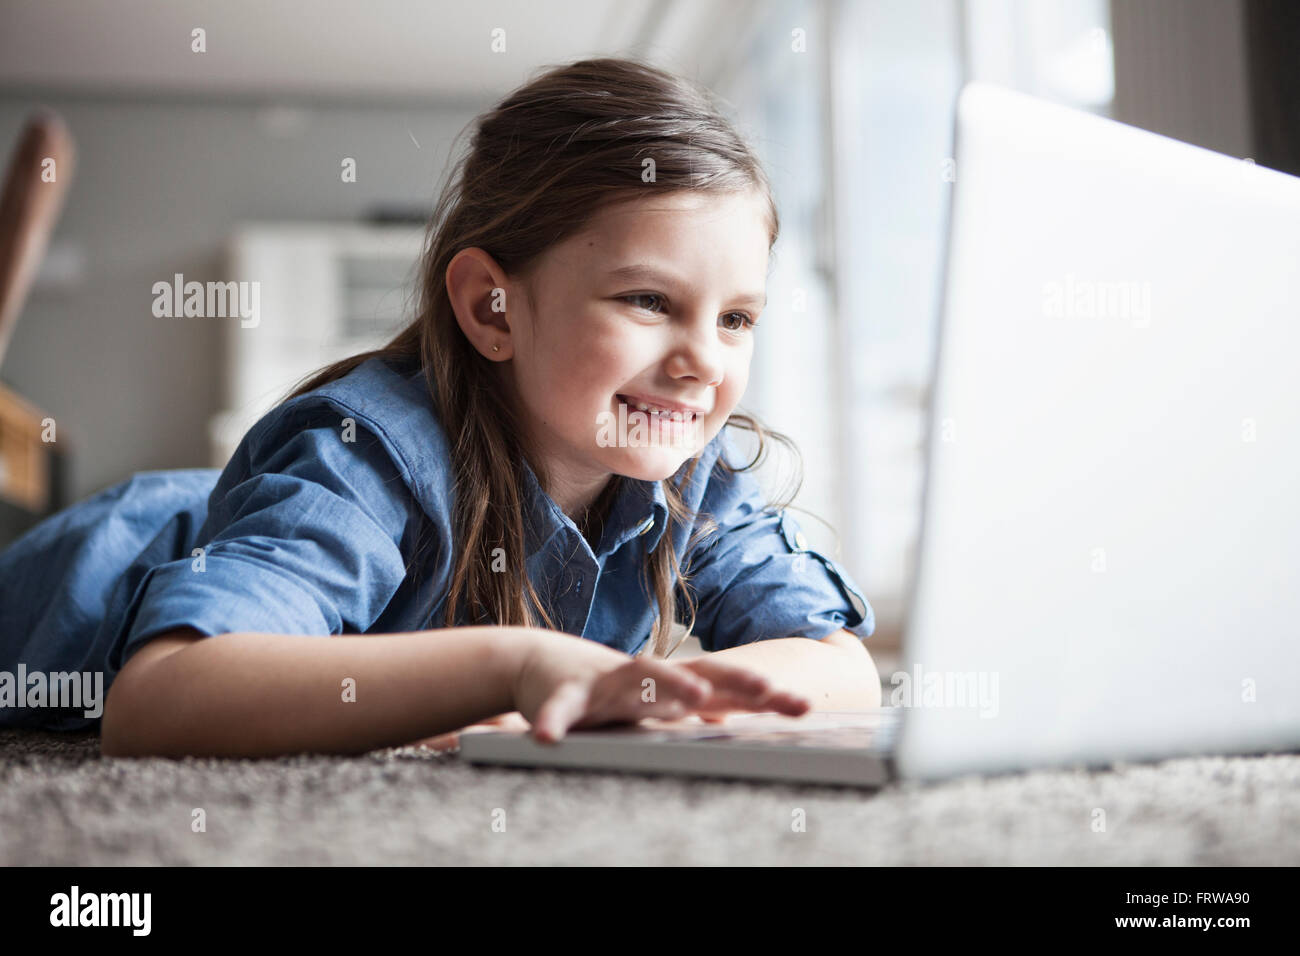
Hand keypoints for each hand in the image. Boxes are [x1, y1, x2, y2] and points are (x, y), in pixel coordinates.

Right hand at [511, 631, 810, 743]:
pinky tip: (546, 736)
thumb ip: (694, 709)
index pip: (727, 686)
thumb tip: (737, 716)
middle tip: (767, 689)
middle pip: (698, 672)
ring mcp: (608, 682)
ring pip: (642, 677)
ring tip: (693, 695)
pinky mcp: (566, 693)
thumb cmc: (608, 687)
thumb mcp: (655, 701)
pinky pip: (560, 708)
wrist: (543, 661)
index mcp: (671, 686)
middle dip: (734, 679)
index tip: (803, 707)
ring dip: (669, 682)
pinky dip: (553, 719)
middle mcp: (648, 679)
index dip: (763, 695)